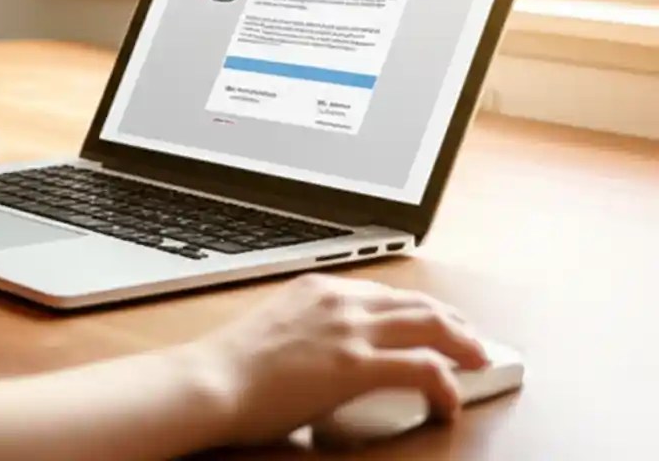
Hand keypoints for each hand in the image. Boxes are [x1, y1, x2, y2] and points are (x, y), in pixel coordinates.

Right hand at [184, 274, 487, 446]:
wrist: (212, 382)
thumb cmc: (232, 366)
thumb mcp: (277, 328)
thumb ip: (313, 328)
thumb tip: (335, 352)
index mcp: (320, 288)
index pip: (389, 293)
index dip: (423, 311)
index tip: (438, 324)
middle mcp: (340, 300)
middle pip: (420, 304)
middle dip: (455, 323)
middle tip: (474, 344)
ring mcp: (350, 330)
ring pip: (433, 326)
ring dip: (464, 345)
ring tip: (478, 364)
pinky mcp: (356, 365)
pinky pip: (424, 368)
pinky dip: (447, 384)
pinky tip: (448, 402)